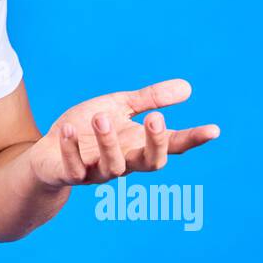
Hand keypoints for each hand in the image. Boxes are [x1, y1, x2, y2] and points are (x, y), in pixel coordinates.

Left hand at [26, 78, 218, 187]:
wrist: (48, 154)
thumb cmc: (87, 130)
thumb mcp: (119, 107)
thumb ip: (150, 99)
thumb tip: (188, 87)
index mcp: (138, 144)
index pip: (173, 144)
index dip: (193, 139)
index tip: (214, 130)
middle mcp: (124, 162)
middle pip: (150, 163)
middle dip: (155, 142)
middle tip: (156, 118)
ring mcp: (97, 172)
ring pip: (113, 167)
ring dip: (108, 142)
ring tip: (101, 116)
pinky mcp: (70, 175)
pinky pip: (73, 168)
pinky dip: (70, 149)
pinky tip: (67, 130)